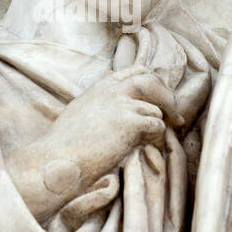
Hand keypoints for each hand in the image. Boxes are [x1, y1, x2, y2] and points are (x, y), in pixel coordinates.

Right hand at [25, 64, 177, 187]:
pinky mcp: (130, 123)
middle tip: (174, 115)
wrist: (56, 160)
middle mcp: (113, 91)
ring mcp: (122, 105)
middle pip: (152, 82)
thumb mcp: (80, 113)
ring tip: (155, 140)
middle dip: (167, 97)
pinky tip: (150, 147)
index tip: (160, 97)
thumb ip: (100, 106)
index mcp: (100, 87)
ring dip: (159, 125)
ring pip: (156, 109)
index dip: (152, 83)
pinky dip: (158, 137)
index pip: (135, 72)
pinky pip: (157, 126)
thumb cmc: (63, 146)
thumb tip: (116, 115)